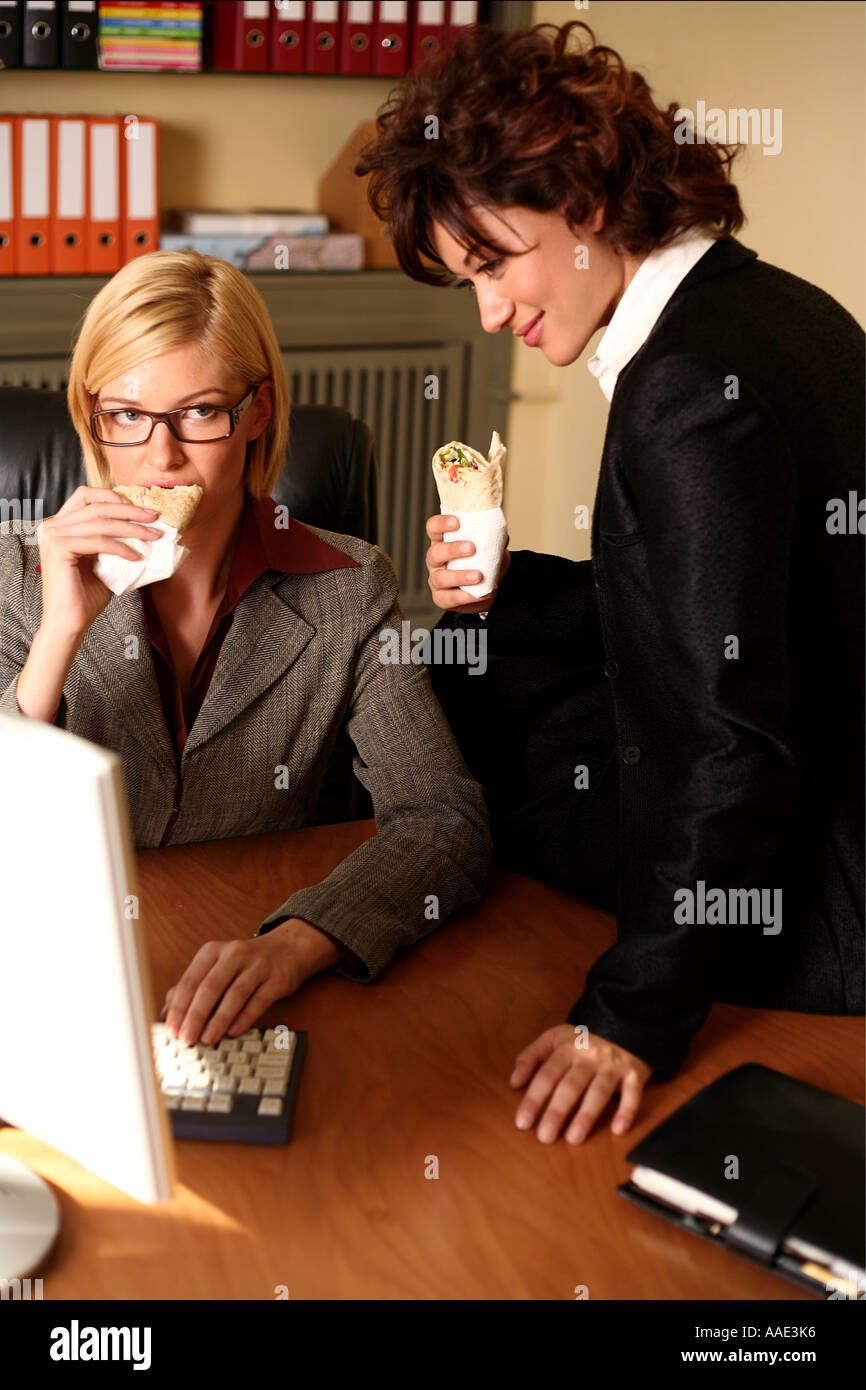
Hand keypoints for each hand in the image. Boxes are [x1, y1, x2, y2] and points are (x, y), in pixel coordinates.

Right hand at [37, 486, 160, 638]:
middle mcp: (52, 527)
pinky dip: (121, 547)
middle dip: (130, 511)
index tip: (138, 506)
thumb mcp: (103, 561)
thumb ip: (113, 541)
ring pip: (100, 523)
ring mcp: (53, 536)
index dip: (112, 496)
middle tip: (154, 518)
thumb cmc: (86, 596)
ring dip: (132, 529)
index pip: (85, 496)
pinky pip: (98, 542)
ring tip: (153, 536)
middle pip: (96, 507)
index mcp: (60, 525)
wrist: (70, 623)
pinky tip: (137, 557)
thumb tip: (144, 526)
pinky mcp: (59, 549)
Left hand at [161, 918, 340, 1043]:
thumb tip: (166, 1012)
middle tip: (186, 1038)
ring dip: (219, 1020)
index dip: (179, 1007)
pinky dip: (245, 1018)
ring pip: (235, 994)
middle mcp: (235, 954)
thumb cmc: (246, 963)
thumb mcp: (217, 966)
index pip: (191, 980)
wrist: (288, 948)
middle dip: (195, 1016)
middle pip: (210, 987)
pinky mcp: (277, 978)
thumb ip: (192, 986)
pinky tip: (233, 1032)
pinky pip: (259, 1000)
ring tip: (207, 1039)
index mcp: (213, 951)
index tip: (171, 1029)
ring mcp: (258, 965)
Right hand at [425, 513, 510, 613]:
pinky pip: (449, 598)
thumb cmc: (482, 562)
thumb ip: (493, 537)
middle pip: (434, 553)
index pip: (433, 528)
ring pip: (440, 578)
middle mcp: (436, 560)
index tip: (456, 522)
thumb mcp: (489, 546)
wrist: (487, 587)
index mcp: (443, 541)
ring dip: (460, 576)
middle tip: (471, 548)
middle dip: (452, 550)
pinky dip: (464, 597)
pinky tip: (477, 594)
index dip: (441, 524)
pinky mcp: (442, 598)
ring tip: (478, 576)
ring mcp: (437, 579)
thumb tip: (498, 532)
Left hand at [510, 1023, 652, 1143]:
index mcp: (567, 1048)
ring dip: (586, 1116)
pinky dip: (627, 1111)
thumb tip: (514, 1081)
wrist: (625, 1021)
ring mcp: (612, 1065)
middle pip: (571, 1085)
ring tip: (573, 1138)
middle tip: (545, 1136)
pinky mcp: (634, 1073)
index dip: (534, 1099)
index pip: (547, 1075)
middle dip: (557, 1112)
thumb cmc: (584, 1037)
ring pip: (598, 1091)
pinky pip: (632, 1093)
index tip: (523, 1122)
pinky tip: (618, 1129)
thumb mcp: (554, 1038)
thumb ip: (532, 1056)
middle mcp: (589, 1056)